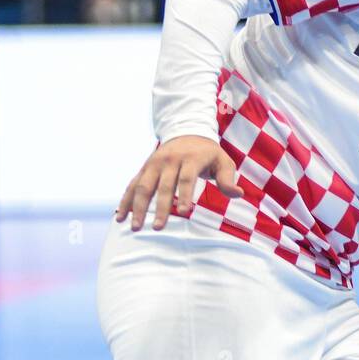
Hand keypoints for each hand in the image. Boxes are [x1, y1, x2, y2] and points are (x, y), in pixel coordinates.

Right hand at [114, 135, 242, 230]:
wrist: (186, 131)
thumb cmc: (208, 152)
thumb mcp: (223, 161)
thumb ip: (228, 179)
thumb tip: (238, 194)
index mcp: (191, 158)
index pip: (187, 178)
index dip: (186, 195)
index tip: (185, 213)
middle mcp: (169, 160)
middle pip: (163, 185)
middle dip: (161, 207)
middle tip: (159, 228)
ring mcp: (154, 164)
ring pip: (143, 186)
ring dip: (138, 207)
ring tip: (136, 227)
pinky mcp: (144, 169)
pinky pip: (132, 185)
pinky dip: (125, 201)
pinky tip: (120, 217)